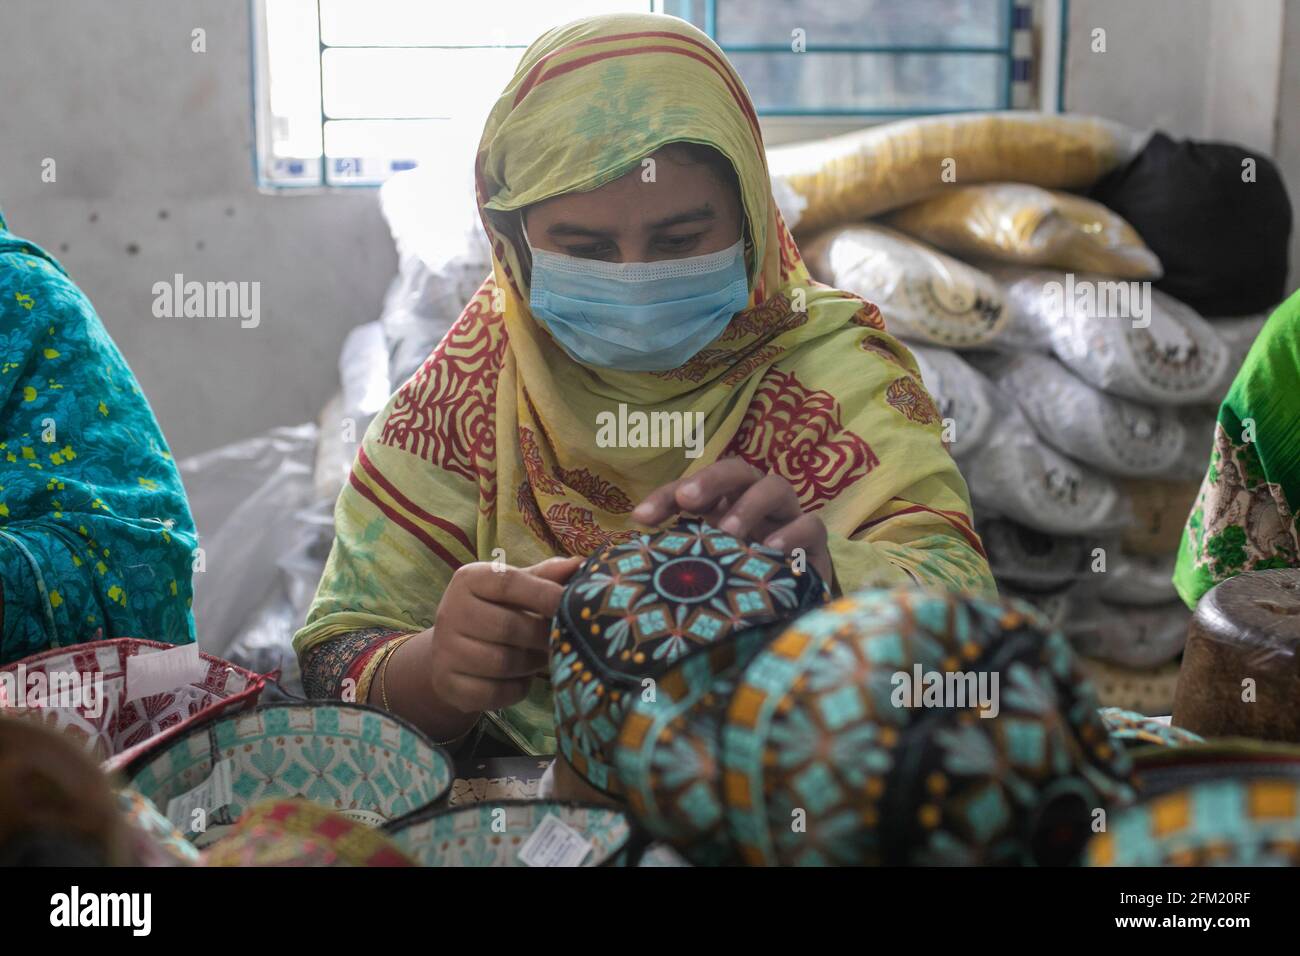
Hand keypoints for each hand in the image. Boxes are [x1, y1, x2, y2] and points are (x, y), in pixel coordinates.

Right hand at [429, 556, 580, 714]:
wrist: (452, 651)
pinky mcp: (448, 684)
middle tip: (560, 641)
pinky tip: (520, 679)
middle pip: (507, 627)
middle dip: (542, 637)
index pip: (508, 582)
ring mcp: (445, 650)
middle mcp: (451, 611)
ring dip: (531, 664)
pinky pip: (494, 692)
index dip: (543, 594)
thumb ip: (545, 577)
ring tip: (541, 658)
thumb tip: (581, 565)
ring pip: (502, 663)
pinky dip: (516, 689)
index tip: (570, 605)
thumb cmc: (496, 611)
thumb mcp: (516, 589)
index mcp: (469, 579)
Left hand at [632, 457, 831, 581]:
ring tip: (729, 532)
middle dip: (711, 480)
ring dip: (749, 505)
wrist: (787, 618)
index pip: (692, 490)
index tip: (640, 518)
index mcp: (723, 505)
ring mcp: (788, 520)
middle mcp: (756, 504)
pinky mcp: (816, 545)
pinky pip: (810, 525)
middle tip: (689, 499)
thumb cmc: (737, 589)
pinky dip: (791, 534)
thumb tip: (635, 559)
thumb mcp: (702, 572)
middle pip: (738, 471)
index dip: (665, 497)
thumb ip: (677, 558)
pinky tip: (771, 552)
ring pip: (776, 487)